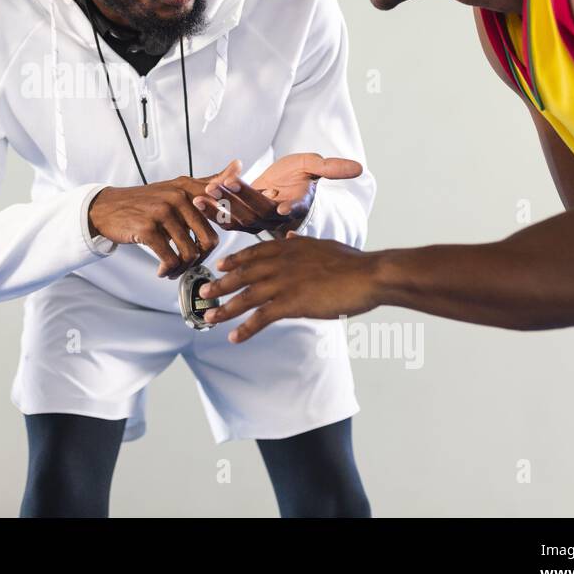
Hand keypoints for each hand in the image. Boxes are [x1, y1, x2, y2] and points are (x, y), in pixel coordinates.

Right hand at [88, 160, 238, 277]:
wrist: (107, 208)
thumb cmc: (146, 202)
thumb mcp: (176, 187)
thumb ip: (208, 182)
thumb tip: (238, 164)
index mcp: (188, 187)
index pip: (221, 205)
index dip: (229, 224)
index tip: (222, 237)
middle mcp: (177, 196)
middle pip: (209, 239)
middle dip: (201, 258)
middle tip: (190, 264)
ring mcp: (162, 212)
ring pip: (189, 253)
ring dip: (183, 269)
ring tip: (174, 270)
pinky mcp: (147, 228)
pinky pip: (170, 259)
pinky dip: (168, 270)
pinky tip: (162, 271)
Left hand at [192, 153, 362, 233]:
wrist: (284, 183)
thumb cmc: (300, 174)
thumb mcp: (315, 166)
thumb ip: (331, 167)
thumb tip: (359, 167)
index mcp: (297, 206)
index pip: (295, 208)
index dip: (290, 207)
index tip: (282, 207)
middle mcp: (277, 217)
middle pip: (261, 210)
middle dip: (242, 197)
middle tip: (226, 184)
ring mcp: (258, 220)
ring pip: (240, 216)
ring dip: (222, 204)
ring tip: (206, 192)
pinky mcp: (242, 219)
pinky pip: (226, 217)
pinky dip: (213, 208)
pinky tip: (199, 197)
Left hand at [198, 232, 379, 341]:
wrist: (370, 275)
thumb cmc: (353, 263)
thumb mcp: (324, 245)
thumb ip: (304, 242)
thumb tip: (292, 235)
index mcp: (289, 246)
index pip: (253, 252)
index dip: (234, 260)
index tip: (219, 266)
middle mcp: (281, 262)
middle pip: (242, 274)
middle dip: (220, 284)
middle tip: (203, 293)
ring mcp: (284, 282)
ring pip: (245, 296)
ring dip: (225, 308)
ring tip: (209, 317)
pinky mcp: (292, 302)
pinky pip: (261, 317)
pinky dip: (246, 328)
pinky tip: (235, 337)